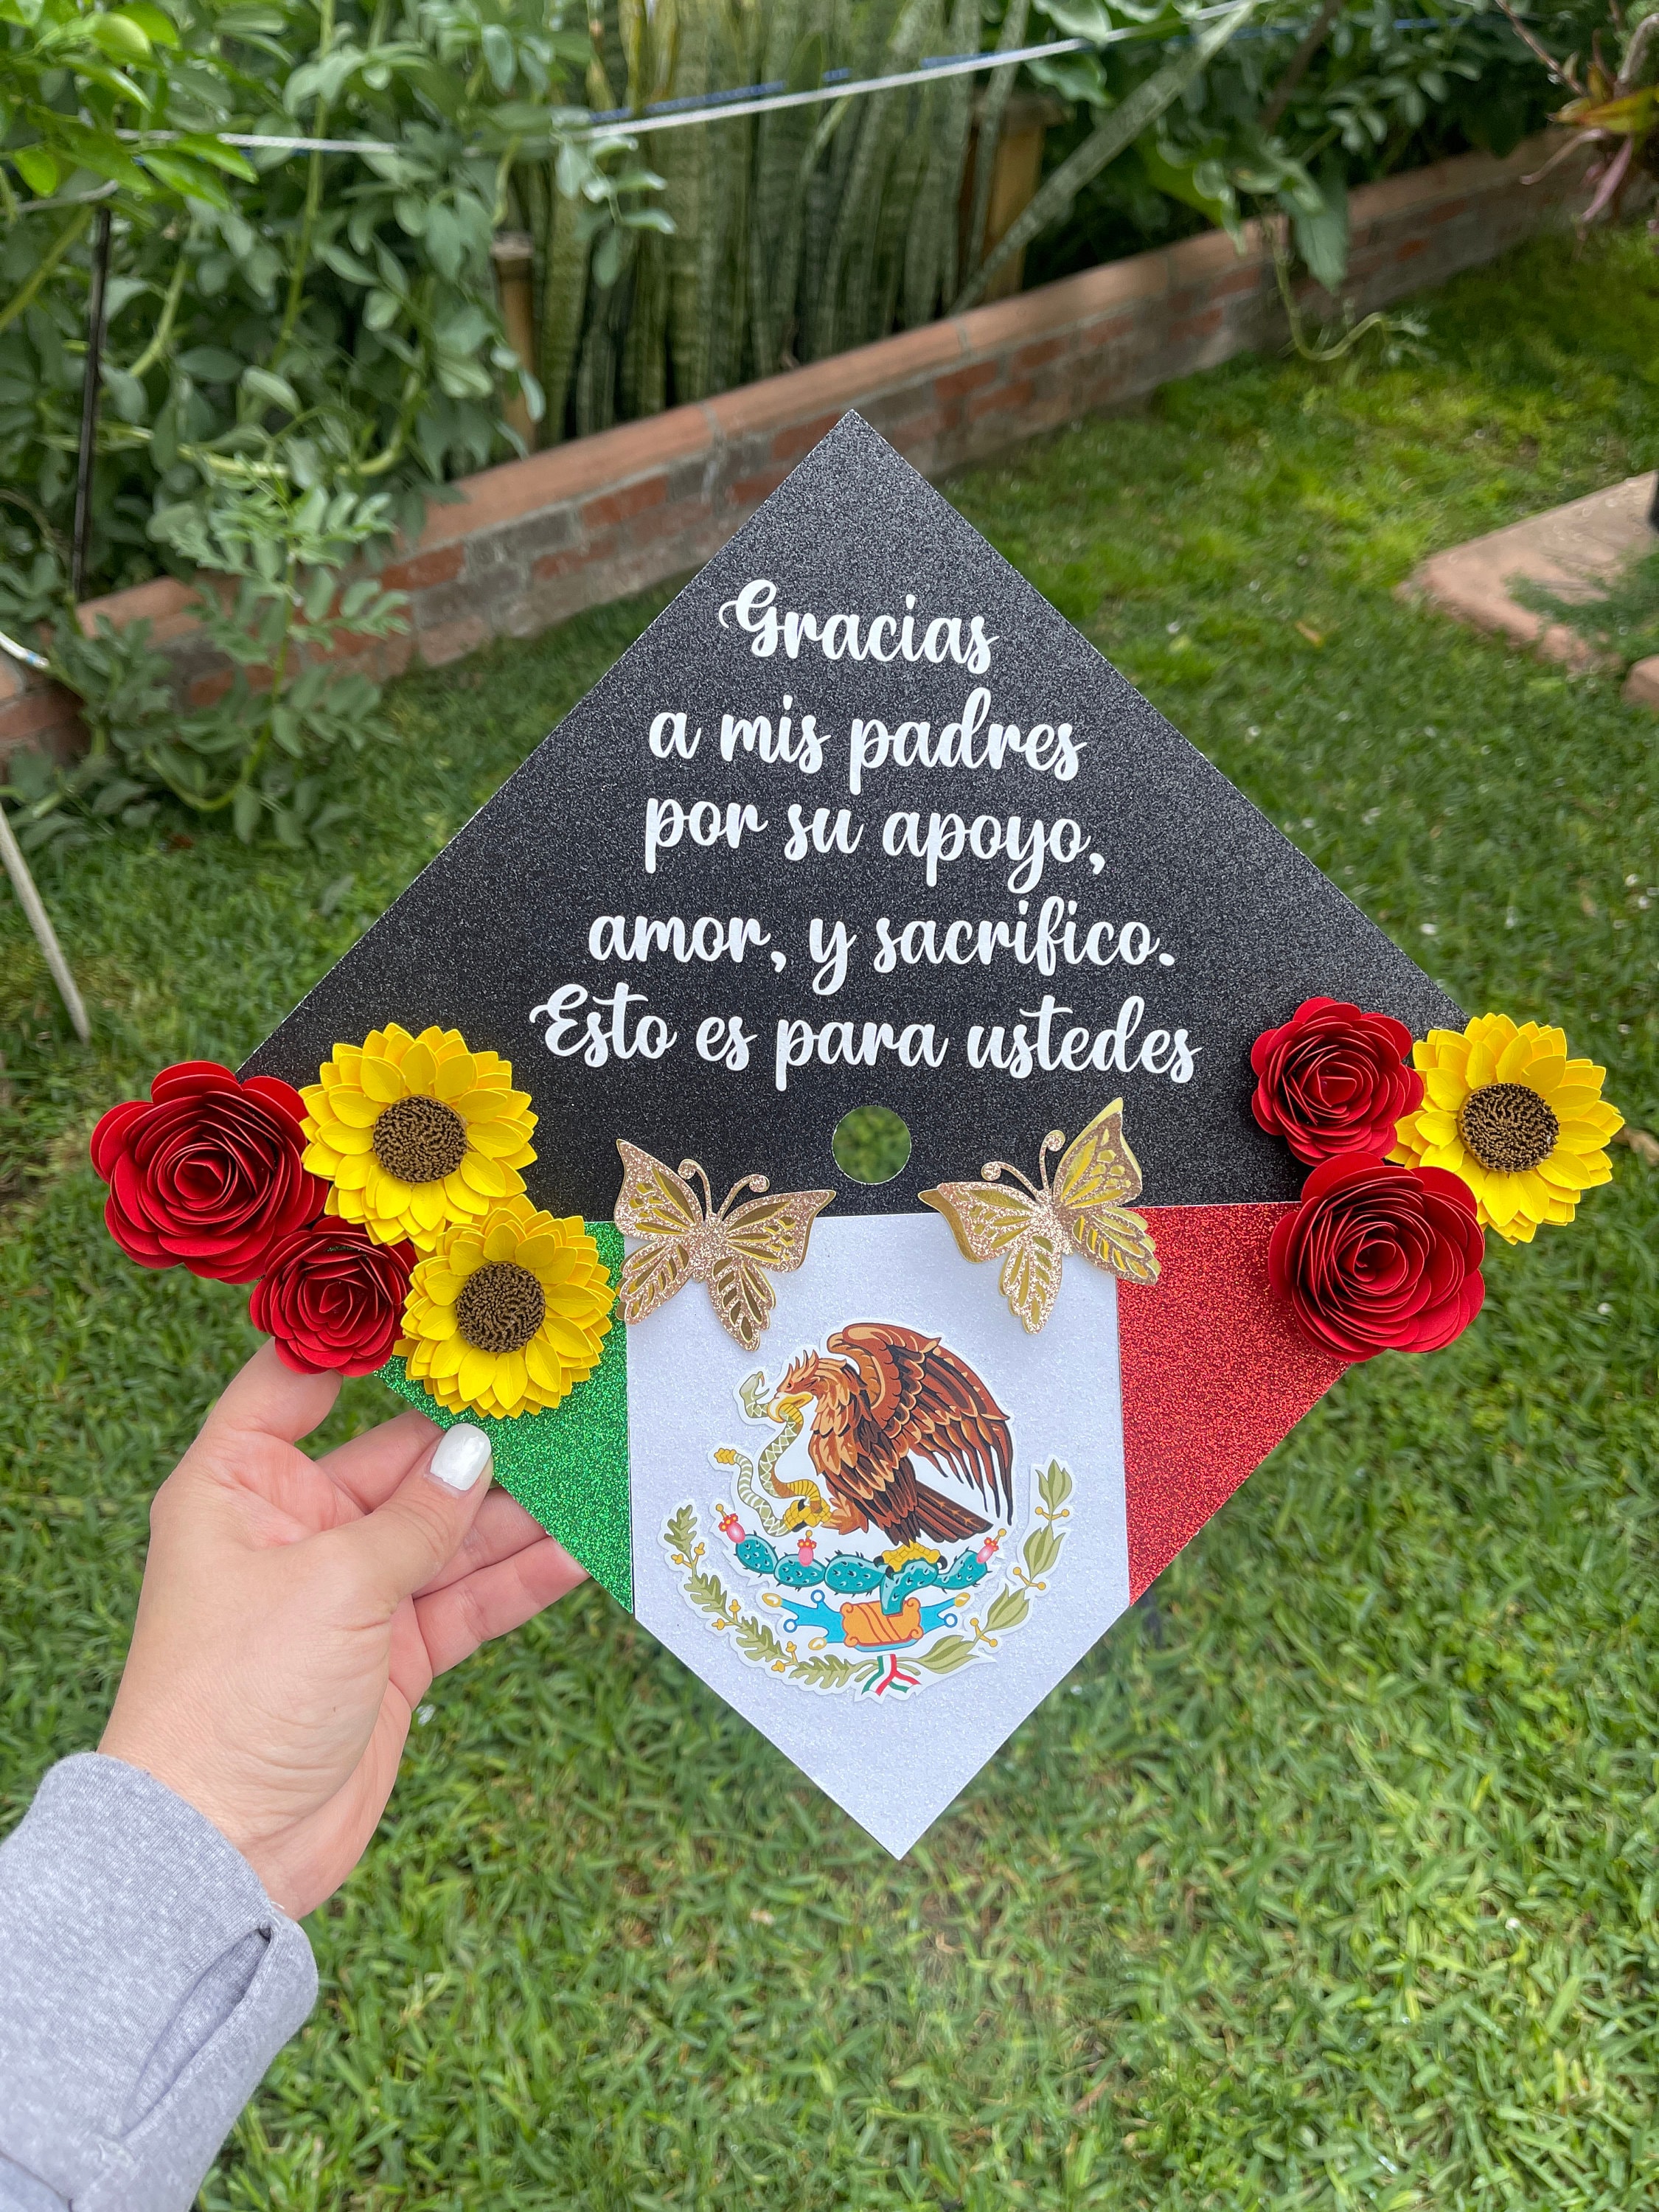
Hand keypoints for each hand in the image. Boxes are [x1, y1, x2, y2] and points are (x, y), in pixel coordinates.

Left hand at [100, 1341, 583, 1916]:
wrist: (225, 1847)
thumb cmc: (236, 1695)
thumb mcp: (333, 1583)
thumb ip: (418, 1517)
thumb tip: (478, 1455)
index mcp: (239, 1487)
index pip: (293, 1386)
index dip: (358, 1346)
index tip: (436, 1313)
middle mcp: (294, 1529)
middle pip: (397, 1461)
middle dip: (476, 1439)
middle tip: (557, 1400)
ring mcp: (348, 1592)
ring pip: (447, 1531)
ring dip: (516, 1508)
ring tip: (594, 1464)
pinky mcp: (392, 1653)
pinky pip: (467, 1598)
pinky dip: (520, 1576)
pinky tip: (581, 1546)